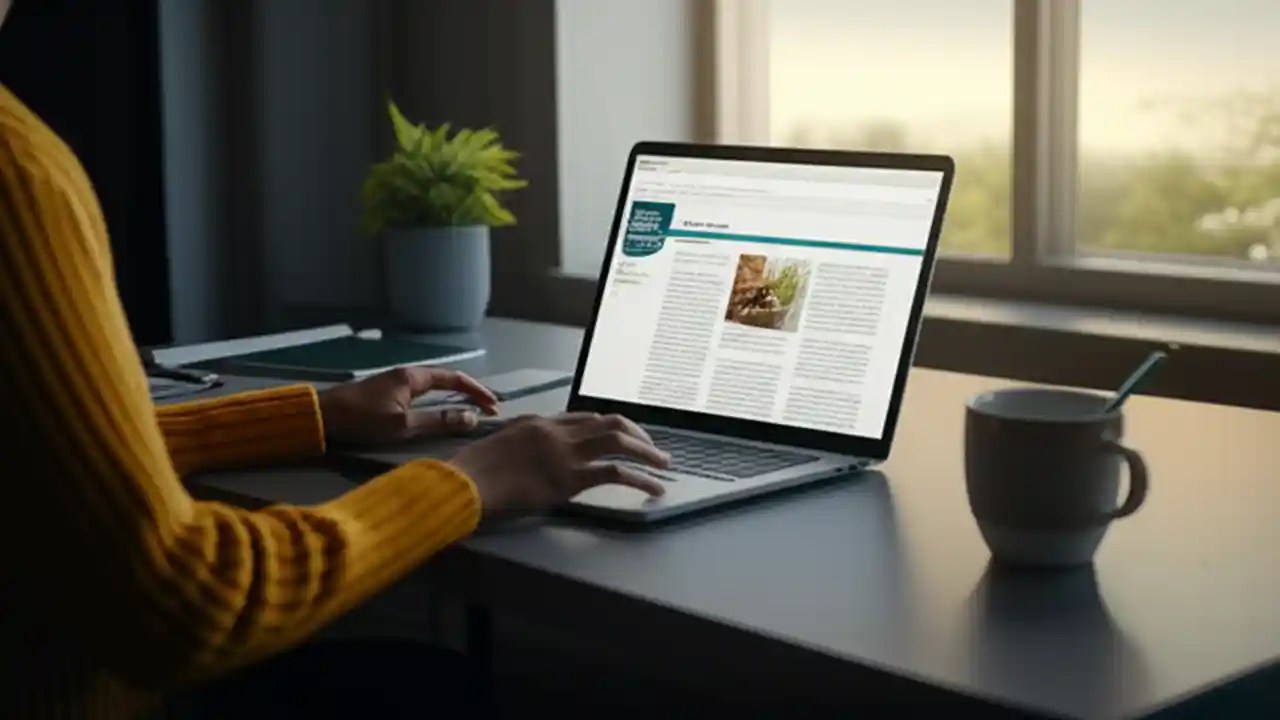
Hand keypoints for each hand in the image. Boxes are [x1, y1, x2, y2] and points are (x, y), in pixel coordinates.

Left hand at [318, 367, 498, 446]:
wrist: (321, 418)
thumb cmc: (361, 420)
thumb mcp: (403, 426)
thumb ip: (438, 421)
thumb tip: (471, 418)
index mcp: (413, 377)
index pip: (456, 379)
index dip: (478, 391)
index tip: (494, 406)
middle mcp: (406, 374)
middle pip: (447, 378)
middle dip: (470, 392)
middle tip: (488, 409)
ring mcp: (394, 382)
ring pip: (434, 385)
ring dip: (455, 395)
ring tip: (471, 409)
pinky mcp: (385, 392)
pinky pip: (422, 392)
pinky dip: (439, 398)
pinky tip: (440, 409)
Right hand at [449, 412, 669, 515]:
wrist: (462, 484)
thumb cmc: (471, 474)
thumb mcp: (498, 450)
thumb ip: (519, 449)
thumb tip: (529, 461)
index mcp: (537, 423)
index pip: (583, 418)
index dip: (608, 427)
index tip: (624, 436)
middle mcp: (555, 431)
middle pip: (608, 422)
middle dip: (637, 432)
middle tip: (653, 448)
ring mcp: (563, 453)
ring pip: (618, 441)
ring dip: (647, 451)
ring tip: (664, 464)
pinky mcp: (568, 478)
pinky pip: (615, 473)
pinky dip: (641, 479)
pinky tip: (654, 489)